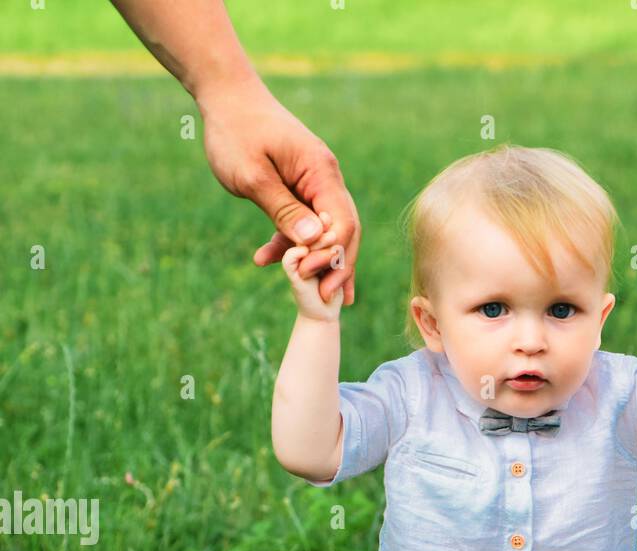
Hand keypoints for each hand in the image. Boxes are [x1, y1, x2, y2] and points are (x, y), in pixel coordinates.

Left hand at [199, 79, 360, 305]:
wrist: (225, 98)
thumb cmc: (236, 131)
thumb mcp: (254, 176)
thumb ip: (284, 209)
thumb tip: (315, 242)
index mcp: (320, 172)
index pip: (342, 222)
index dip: (332, 255)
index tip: (309, 277)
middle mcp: (325, 178)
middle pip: (343, 230)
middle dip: (336, 266)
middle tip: (326, 299)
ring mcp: (313, 183)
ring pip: (325, 230)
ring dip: (316, 261)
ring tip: (313, 296)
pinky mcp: (297, 188)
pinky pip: (301, 221)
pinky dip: (288, 243)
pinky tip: (265, 261)